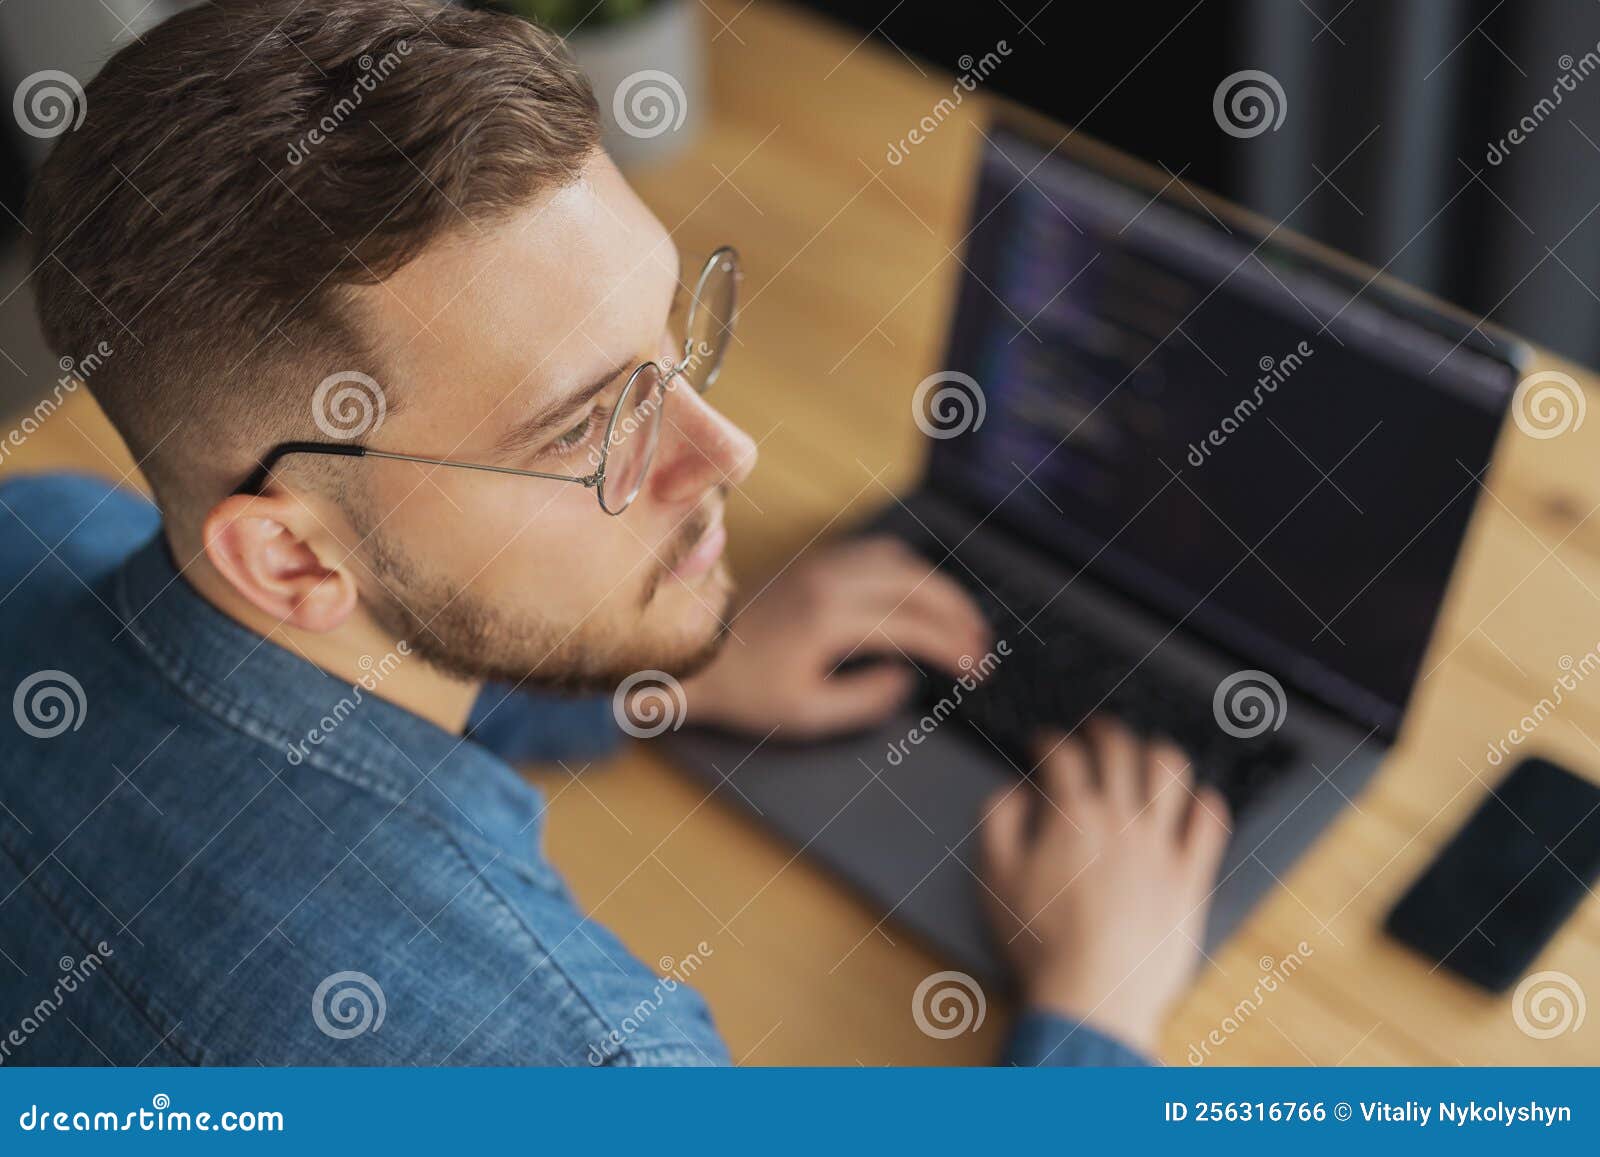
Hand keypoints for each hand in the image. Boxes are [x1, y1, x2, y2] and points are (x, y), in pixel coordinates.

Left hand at [681, 536, 992, 739]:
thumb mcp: (806, 715)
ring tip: (962, 621)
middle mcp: (829, 580)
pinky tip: (923, 595)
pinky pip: (878, 552)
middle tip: (981, 645)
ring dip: (938, 588)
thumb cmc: (745, 692)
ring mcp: (822, 564)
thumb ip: (865, 700)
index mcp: (828, 618)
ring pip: (901, 559)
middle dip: (958, 613)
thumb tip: (906, 678)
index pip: (912, 624)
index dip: (953, 645)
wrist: (693, 657)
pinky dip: (912, 571)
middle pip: (916, 583)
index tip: (976, 668)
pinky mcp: (815, 561)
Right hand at [979, 717, 1230, 1052]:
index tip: (1042, 744)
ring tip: (1150, 752)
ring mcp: (1162, 846)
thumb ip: (998, 823)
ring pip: (1171, 774)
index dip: (1049, 741)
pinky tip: (1200, 800)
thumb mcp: (996, 878)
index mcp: (1073, 815)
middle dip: (1104, 731)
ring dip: (1158, 753)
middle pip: (1119, 751)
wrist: (1094, 994)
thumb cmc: (1040, 941)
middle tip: (1095, 730)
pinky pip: (1210, 826)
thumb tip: (1011, 793)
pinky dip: (1206, 804)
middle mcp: (1122, 819)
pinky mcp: (1191, 878)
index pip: (1063, 755)